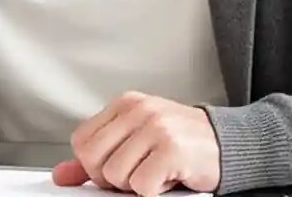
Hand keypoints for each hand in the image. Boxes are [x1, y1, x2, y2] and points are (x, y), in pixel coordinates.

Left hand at [52, 92, 220, 195]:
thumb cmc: (182, 142)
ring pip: (115, 175)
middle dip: (110, 178)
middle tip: (135, 175)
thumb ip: (99, 156)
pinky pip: (142, 185)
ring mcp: (156, 128)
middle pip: (92, 159)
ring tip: (155, 173)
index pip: (81, 141)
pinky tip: (168, 178)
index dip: (93, 165)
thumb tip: (62, 174)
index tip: (116, 167)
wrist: (229, 143)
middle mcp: (139, 111)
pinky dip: (153, 191)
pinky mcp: (172, 150)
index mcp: (126, 104)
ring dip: (135, 185)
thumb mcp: (136, 141)